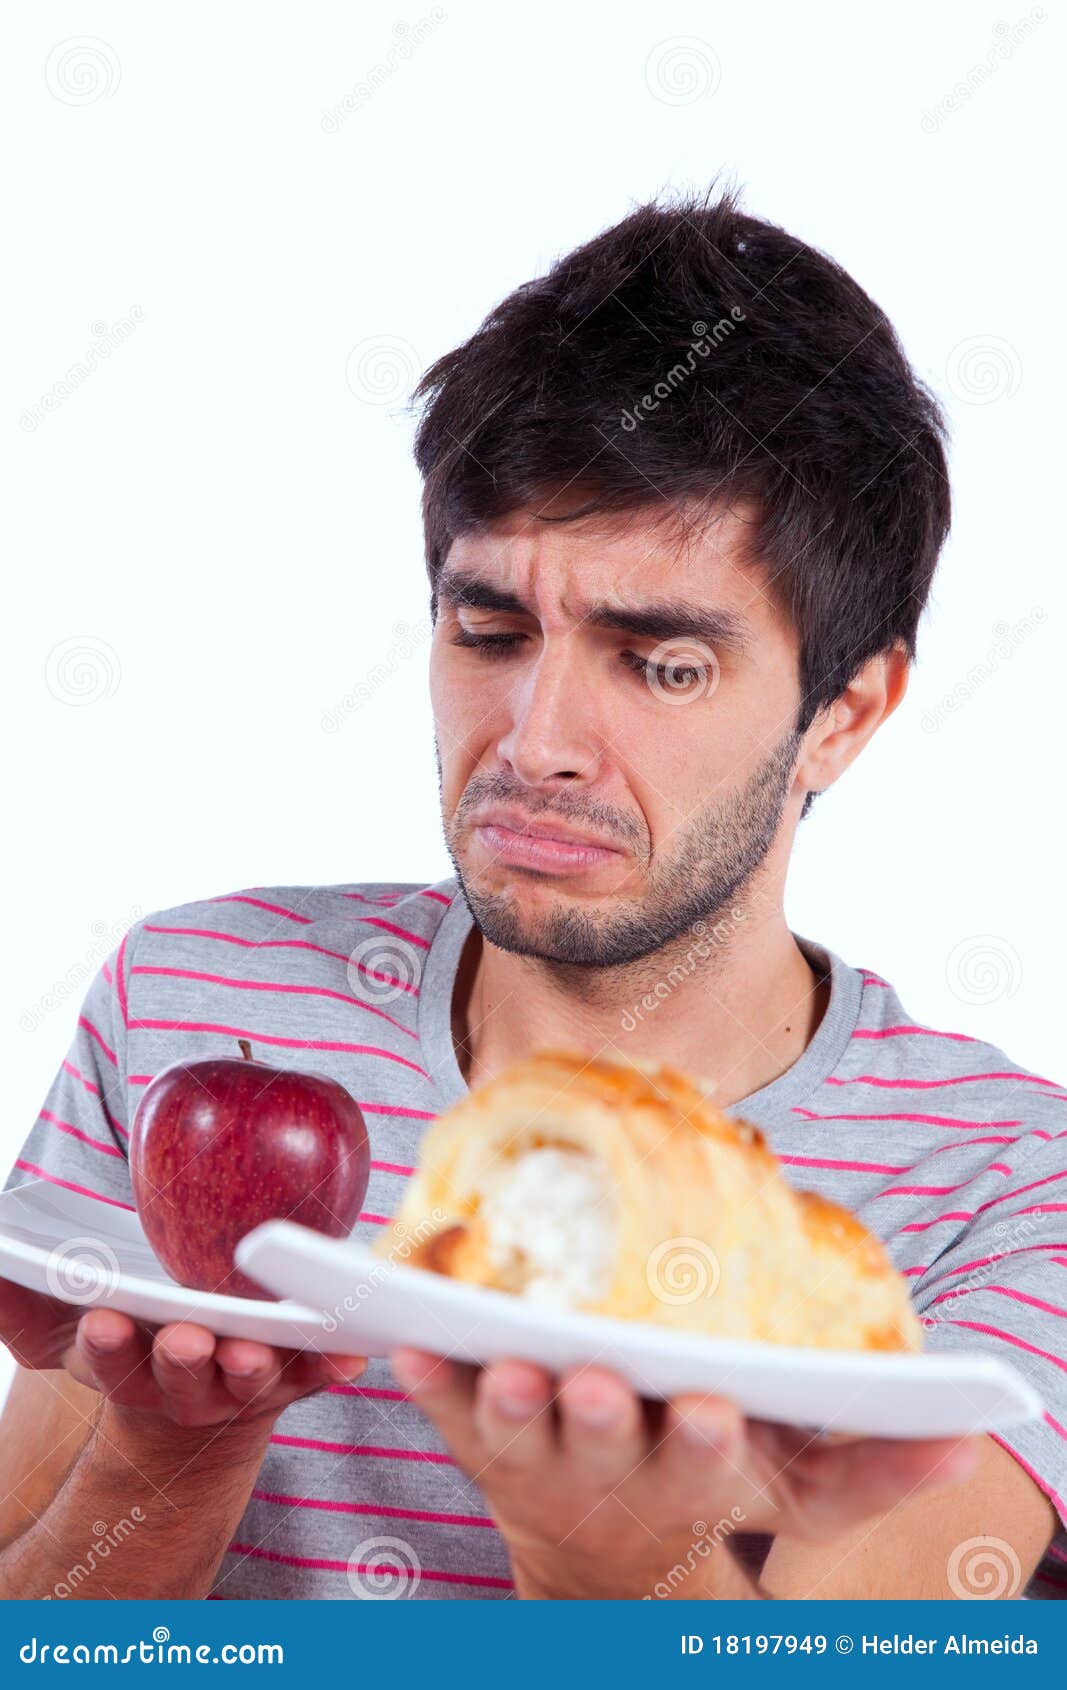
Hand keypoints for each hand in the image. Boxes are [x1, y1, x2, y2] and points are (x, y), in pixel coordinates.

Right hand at [1, 1274, 366, 1432]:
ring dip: (251, 1366)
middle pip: (182, 1381)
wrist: (195, 1366)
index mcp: (127, 1369)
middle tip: (184, 1336)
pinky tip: (349, 1354)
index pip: (110, 1362)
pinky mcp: (298, 1373)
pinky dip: (333, 1364)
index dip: (106, 1345)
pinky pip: (319, 1371)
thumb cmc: (130, 1325)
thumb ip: (25, 1301)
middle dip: (180, 1360)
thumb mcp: (67, 1318)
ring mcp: (244, 1385)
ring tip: (252, 1348)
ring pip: (250, 1381)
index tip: (103, 1319)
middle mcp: (187, 1387)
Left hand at [390, 1347, 980, 1598]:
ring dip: (502, 1401)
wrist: (601, 1548)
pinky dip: (424, 1380)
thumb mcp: (793, 1484)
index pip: (700, 1455)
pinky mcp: (473, 1436)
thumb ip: (870, 1464)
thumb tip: (960, 1439)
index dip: (700, 1436)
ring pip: (512, 1431)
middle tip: (589, 1383)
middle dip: (596, 1417)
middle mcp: (607, 1466)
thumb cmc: (700, 1479)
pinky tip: (405, 1343)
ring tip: (498, 1366)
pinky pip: (439, 1407)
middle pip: (599, 1443)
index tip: (709, 1408)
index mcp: (688, 1468)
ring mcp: (533, 1454)